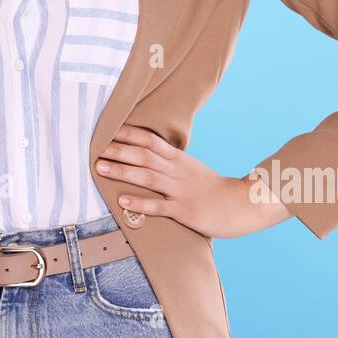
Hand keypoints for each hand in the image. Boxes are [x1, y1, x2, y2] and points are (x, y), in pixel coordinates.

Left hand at [94, 124, 290, 238]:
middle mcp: (177, 171)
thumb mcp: (192, 170)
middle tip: (95, 147)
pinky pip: (158, 206)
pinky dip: (140, 202)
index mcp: (179, 159)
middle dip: (119, 151)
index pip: (152, 141)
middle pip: (144, 156)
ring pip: (147, 177)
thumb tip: (147, 157)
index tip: (110, 127)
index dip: (130, 133)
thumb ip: (171, 164)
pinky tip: (122, 200)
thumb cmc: (213, 189)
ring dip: (122, 171)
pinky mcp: (184, 210)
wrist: (242, 204)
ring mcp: (180, 190)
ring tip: (101, 168)